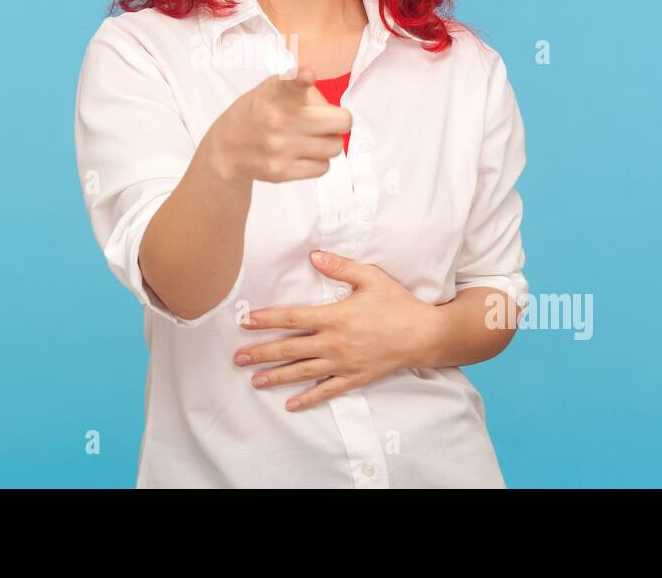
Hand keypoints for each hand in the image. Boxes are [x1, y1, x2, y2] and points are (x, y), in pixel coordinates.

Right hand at [203, 65, 350, 183]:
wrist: (227, 149)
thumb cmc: (258, 114)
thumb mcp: (272, 89)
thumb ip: (304, 91)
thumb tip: (332, 110)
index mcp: (276, 94)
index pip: (291, 82)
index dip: (301, 77)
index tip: (307, 75)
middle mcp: (279, 120)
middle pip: (341, 122)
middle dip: (339, 121)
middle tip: (326, 121)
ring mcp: (281, 148)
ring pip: (335, 147)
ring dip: (327, 143)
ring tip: (309, 138)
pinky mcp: (282, 172)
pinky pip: (323, 168)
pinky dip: (317, 161)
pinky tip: (301, 154)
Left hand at [232, 250, 443, 411]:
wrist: (424, 335)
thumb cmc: (397, 304)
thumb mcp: (371, 277)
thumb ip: (340, 267)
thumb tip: (313, 256)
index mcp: (335, 317)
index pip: (292, 318)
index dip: (266, 320)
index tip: (245, 321)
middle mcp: (334, 343)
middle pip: (290, 349)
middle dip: (261, 353)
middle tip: (237, 358)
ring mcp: (343, 363)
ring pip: (303, 372)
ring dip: (277, 377)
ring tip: (255, 381)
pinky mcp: (355, 378)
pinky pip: (327, 391)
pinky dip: (308, 399)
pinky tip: (291, 404)